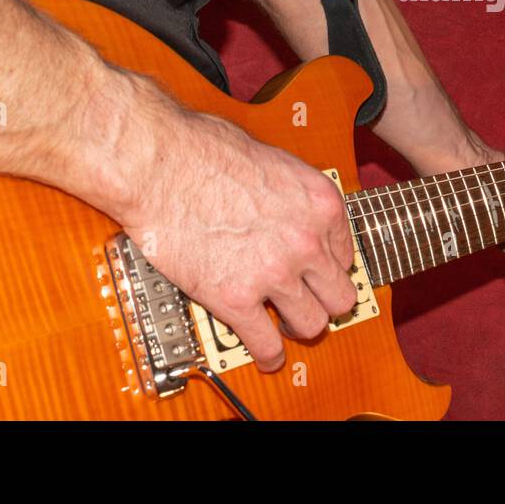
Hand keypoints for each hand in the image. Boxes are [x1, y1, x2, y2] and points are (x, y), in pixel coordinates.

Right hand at [80, 73, 358, 372]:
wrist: (159, 165)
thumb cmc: (203, 149)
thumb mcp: (270, 159)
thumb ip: (288, 193)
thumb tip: (284, 206)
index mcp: (320, 203)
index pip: (345, 252)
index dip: (327, 264)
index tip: (317, 272)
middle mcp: (307, 241)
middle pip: (340, 295)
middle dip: (324, 300)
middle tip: (309, 302)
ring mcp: (274, 273)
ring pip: (311, 324)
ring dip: (298, 328)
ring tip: (286, 327)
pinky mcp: (235, 299)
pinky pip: (266, 343)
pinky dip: (267, 354)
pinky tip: (265, 353)